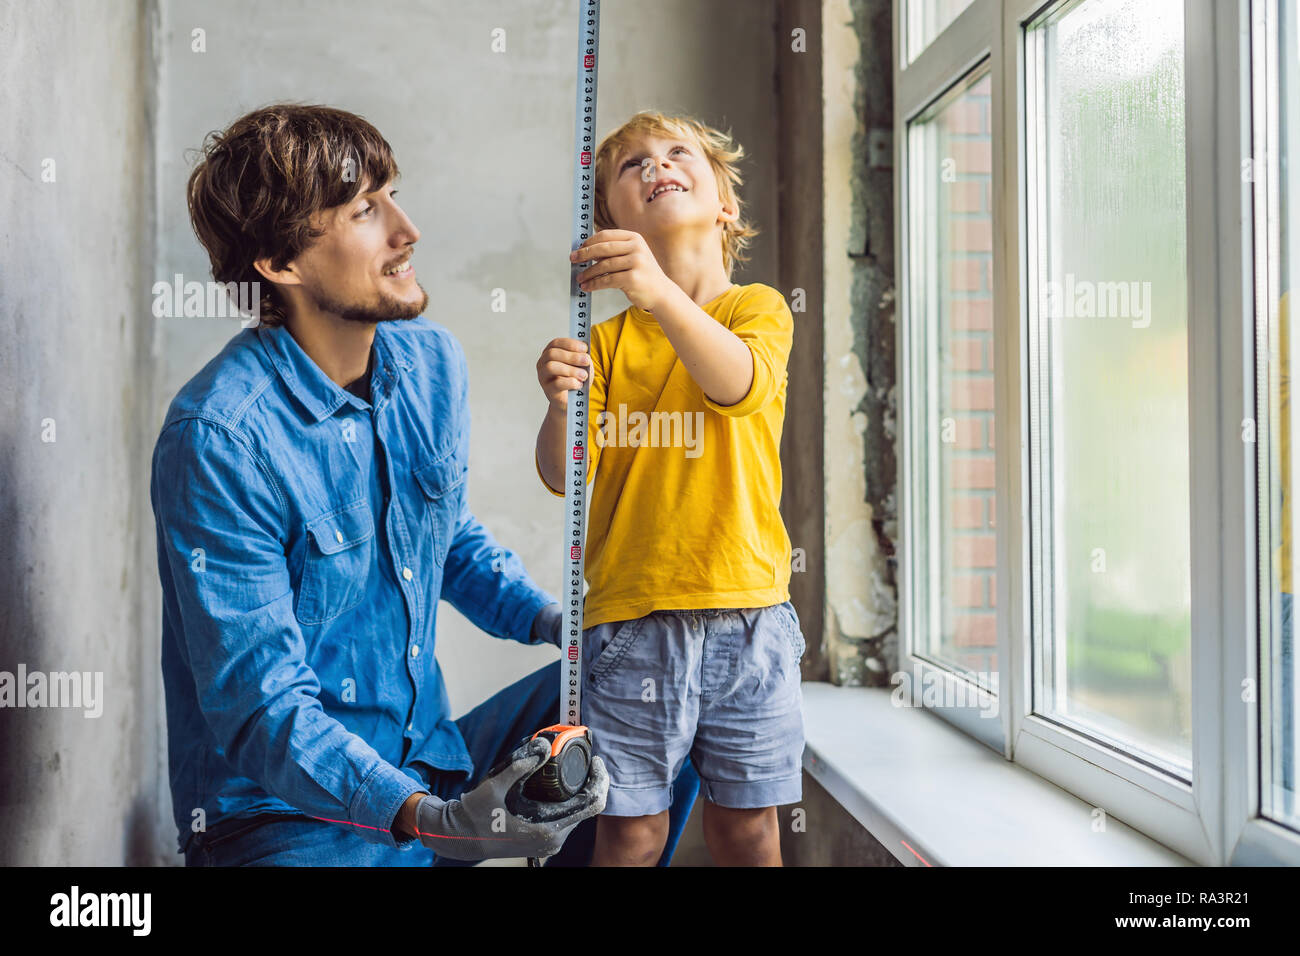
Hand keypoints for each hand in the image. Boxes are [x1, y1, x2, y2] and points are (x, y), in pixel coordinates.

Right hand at [413, 737, 607, 860]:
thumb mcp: (495, 786)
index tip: (595, 760)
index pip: (590, 805)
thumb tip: (542, 746)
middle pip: (587, 808)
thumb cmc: (474, 816)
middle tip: (588, 758)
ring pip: (578, 813)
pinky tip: (564, 782)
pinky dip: (569, 798)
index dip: (599, 780)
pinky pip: (566, 817)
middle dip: (591, 781)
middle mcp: (553, 840)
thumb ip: (519, 765)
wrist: (458, 837)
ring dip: (581, 790)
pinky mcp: (543, 838)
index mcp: (547, 830)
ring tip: (577, 765)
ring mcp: (549, 842)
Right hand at [536, 337, 590, 414]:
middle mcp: (543, 363)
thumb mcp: (581, 365)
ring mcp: (543, 377)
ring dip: (571, 370)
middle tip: (586, 361)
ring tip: (583, 375)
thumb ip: (582, 357)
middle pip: (552, 354)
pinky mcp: (548, 390)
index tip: (585, 348)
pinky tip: (579, 384)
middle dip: (572, 356)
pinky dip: (571, 382)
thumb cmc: (576, 378)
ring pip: (551, 367)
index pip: (555, 343)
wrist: (573, 399)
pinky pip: (557, 383)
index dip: (570, 344)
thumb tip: (585, 354)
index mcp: (551, 353)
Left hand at [571, 229, 676, 311]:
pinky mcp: (633, 278)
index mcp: (634, 238)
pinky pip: (607, 280)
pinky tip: (587, 287)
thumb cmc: (643, 274)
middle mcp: (636, 248)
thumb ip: (614, 251)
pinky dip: (594, 284)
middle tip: (573, 258)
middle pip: (603, 248)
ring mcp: (636, 262)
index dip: (590, 241)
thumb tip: (587, 251)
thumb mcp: (633, 255)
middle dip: (584, 254)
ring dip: (588, 272)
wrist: (661, 292)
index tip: (579, 247)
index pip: (606, 235)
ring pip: (603, 266)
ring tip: (580, 277)